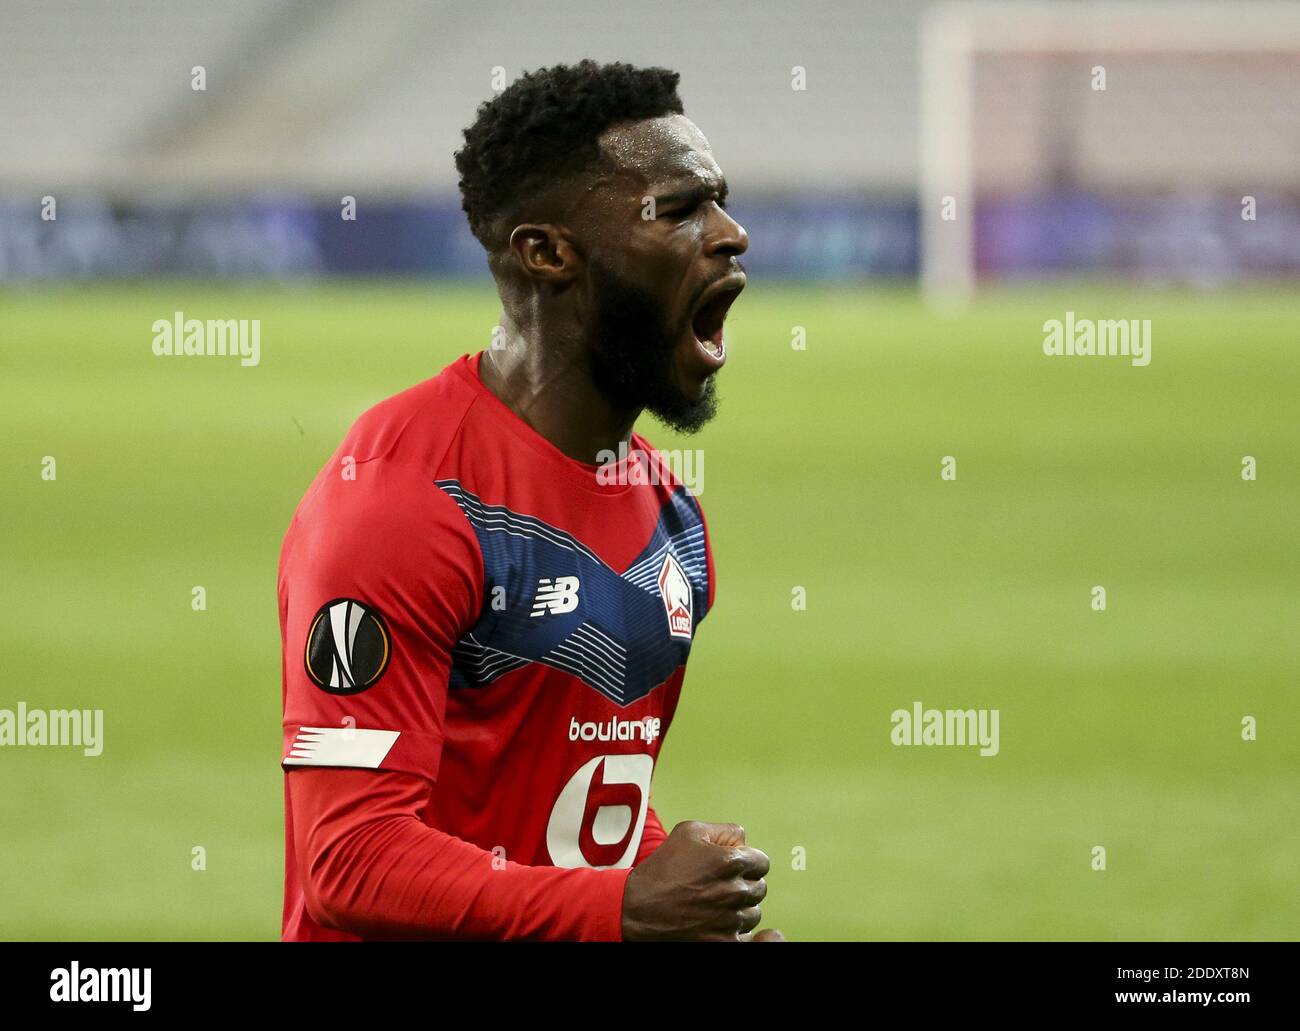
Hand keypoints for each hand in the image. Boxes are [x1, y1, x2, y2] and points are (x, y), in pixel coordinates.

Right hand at [621, 821, 771, 940]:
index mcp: (731, 861)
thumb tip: (743, 840)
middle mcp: (735, 890)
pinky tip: (716, 921)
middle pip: (759, 888)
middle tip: (720, 886)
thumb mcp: (689, 832)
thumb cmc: (662, 868)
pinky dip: (733, 930)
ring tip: (715, 904)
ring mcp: (730, 919)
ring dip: (739, 909)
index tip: (733, 869)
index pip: (762, 863)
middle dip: (743, 885)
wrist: (639, 908)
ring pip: (753, 913)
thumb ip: (723, 830)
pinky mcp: (724, 941)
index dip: (748, 863)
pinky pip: (745, 935)